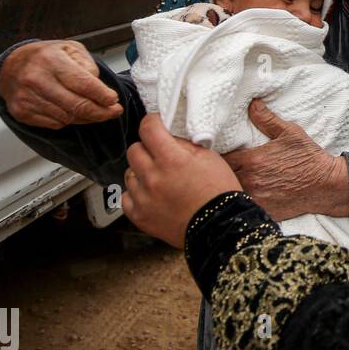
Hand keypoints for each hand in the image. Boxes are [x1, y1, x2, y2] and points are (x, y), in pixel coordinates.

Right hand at [0, 40, 123, 128]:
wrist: (10, 67)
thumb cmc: (45, 57)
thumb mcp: (70, 49)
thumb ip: (88, 65)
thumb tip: (100, 88)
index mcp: (51, 60)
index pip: (84, 84)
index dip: (103, 96)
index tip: (114, 100)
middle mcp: (36, 79)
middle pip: (78, 106)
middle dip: (101, 112)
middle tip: (113, 112)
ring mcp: (27, 98)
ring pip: (68, 118)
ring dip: (86, 118)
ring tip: (94, 111)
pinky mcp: (22, 112)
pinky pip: (55, 124)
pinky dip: (68, 120)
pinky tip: (72, 111)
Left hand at [121, 114, 240, 247]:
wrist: (221, 227)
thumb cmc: (219, 192)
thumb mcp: (209, 158)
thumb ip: (184, 145)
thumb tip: (169, 136)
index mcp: (171, 159)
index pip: (148, 128)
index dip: (153, 122)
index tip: (157, 124)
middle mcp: (152, 177)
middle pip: (134, 149)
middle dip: (147, 148)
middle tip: (160, 155)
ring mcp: (143, 198)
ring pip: (129, 173)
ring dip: (141, 172)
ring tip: (158, 179)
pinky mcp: (139, 216)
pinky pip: (127, 197)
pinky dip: (137, 194)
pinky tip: (151, 196)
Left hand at [222, 99, 348, 220]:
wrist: (326, 185)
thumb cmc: (308, 157)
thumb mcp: (290, 133)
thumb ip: (267, 119)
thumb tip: (252, 103)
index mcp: (252, 160)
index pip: (221, 159)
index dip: (216, 157)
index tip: (217, 155)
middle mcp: (250, 181)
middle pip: (222, 178)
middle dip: (220, 173)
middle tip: (220, 170)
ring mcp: (256, 198)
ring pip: (230, 194)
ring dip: (229, 188)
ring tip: (229, 183)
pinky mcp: (264, 211)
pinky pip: (244, 208)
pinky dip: (242, 203)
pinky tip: (244, 198)